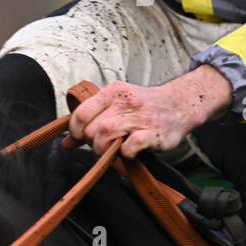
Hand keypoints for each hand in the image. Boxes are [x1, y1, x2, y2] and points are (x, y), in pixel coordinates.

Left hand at [67, 65, 233, 158]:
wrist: (180, 105)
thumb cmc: (144, 107)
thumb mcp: (116, 106)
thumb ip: (90, 121)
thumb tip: (66, 142)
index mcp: (113, 92)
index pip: (81, 113)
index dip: (76, 131)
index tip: (82, 138)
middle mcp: (125, 102)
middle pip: (91, 129)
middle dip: (92, 142)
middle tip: (104, 144)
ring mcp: (140, 118)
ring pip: (105, 135)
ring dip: (104, 149)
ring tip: (114, 149)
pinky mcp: (154, 134)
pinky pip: (130, 146)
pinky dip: (125, 153)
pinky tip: (129, 151)